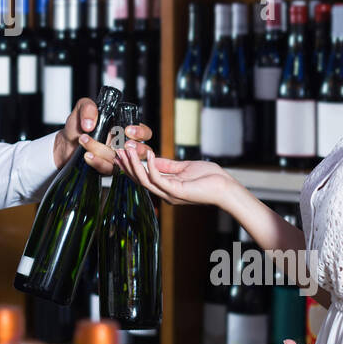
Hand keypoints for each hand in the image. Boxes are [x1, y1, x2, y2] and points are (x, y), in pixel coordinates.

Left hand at [52, 98, 151, 174]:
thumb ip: (87, 108)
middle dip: (137, 149)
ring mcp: (118, 158)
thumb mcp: (82, 109)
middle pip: (144, 151)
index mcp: (124, 128)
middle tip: (124, 144)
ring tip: (87, 143)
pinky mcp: (107, 168)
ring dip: (104, 152)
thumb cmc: (78, 126)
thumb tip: (90, 123)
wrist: (65, 143)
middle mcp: (124, 144)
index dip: (141, 132)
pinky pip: (108, 169)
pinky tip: (88, 156)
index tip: (128, 130)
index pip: (144, 132)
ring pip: (123, 161)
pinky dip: (97, 162)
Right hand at [115, 145, 237, 208]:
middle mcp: (164, 193)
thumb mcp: (183, 168)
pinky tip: (149, 154)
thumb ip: (167, 165)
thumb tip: (151, 157)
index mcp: (166, 188)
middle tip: (117, 151)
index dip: (130, 167)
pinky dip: (151, 166)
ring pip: (144, 179)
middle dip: (127, 165)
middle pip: (139, 180)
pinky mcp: (175, 191)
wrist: (225, 188)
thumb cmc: (209, 178)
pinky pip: (157, 179)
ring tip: (127, 150)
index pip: (142, 178)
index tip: (121, 154)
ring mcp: (169, 194)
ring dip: (134, 164)